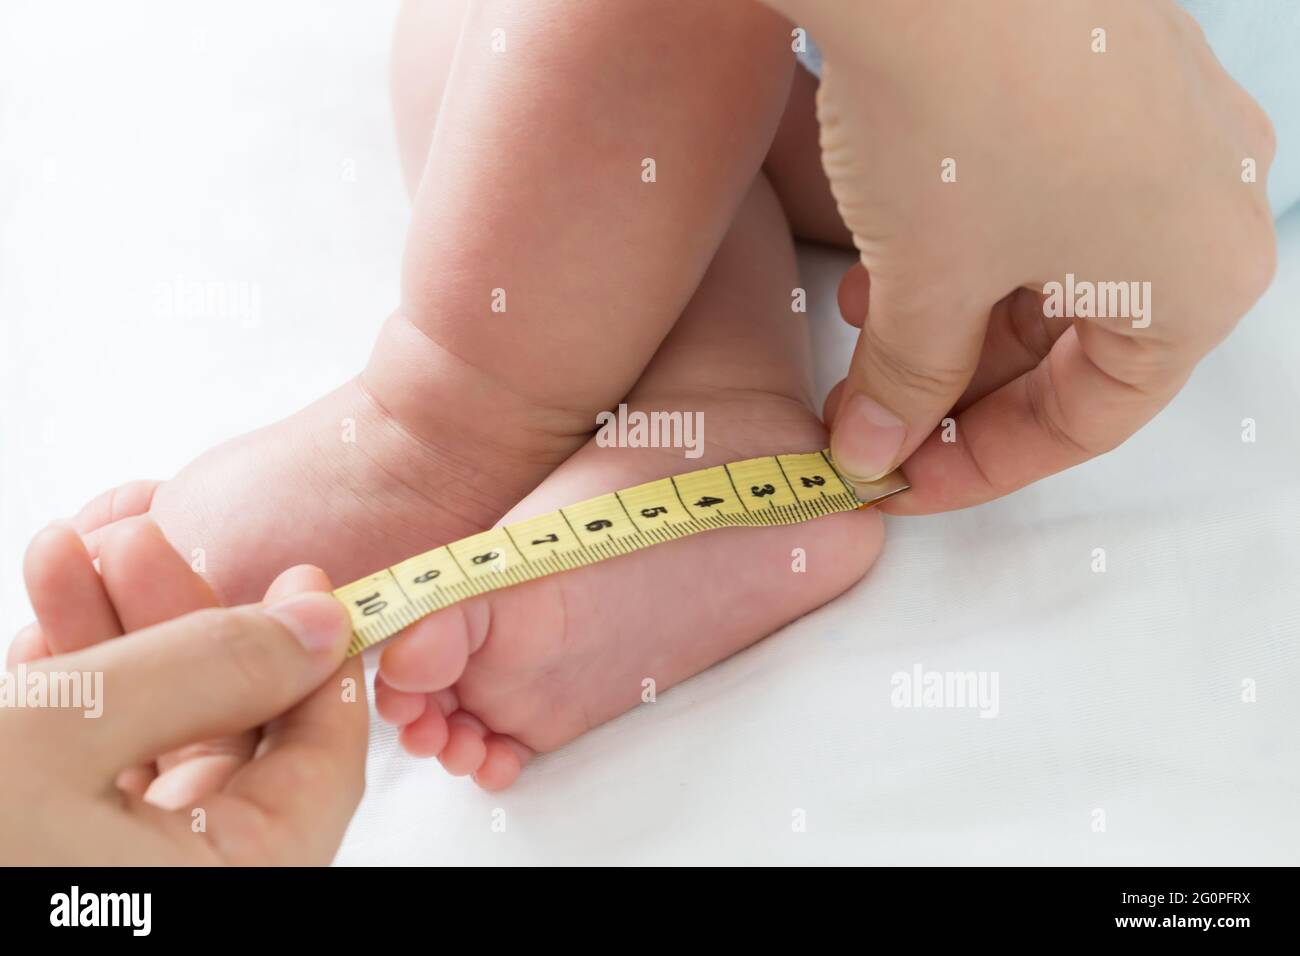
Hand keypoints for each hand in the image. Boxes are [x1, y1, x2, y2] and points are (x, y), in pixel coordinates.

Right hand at [3, 519, 365, 864]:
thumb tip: (318, 623)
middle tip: (141, 547)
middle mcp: (199, 884)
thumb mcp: (73, 735)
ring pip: (164, 741)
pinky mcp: (75, 858)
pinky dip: (81, 701)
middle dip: (183, 626)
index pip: (328, 761)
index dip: (316, 655)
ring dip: (116, 645)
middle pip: (237, 737)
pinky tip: (42, 634)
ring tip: (69, 557)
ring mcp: (135, 873)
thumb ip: (207, 670)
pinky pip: (107, 772)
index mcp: (240, 882)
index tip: (298, 575)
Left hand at [766, 0, 1275, 510]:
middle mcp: (1206, 201)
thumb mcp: (929, 282)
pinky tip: (890, 255)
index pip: (1092, 419)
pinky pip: (1044, 200)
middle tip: (867, 414)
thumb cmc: (961, 123)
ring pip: (1052, 270)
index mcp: (1203, 279)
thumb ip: (906, 383)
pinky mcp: (1106, 72)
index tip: (903, 484)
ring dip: (952, 318)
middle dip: (956, 389)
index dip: (984, 465)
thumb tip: (871, 454)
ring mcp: (1163, 125)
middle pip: (1072, 344)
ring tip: (864, 329)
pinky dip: (967, 246)